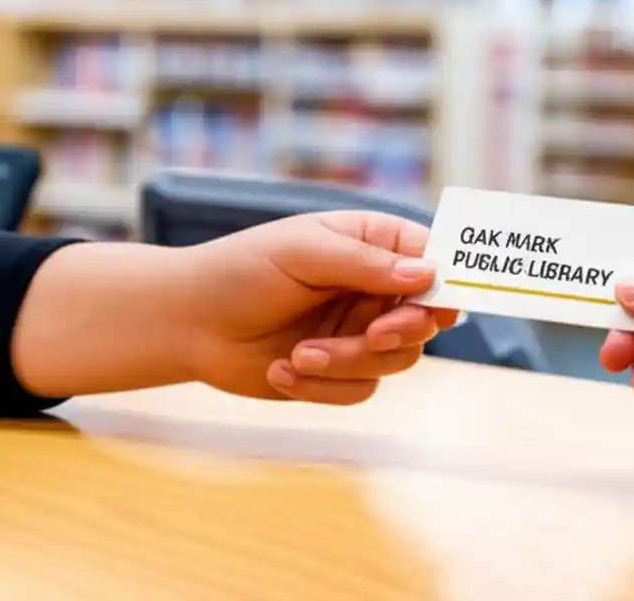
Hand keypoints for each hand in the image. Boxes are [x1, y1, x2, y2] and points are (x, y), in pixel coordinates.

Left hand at [182, 211, 457, 403]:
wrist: (188, 323)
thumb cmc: (242, 271)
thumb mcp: (304, 253)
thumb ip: (366, 264)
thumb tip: (427, 275)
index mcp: (373, 244)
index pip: (433, 260)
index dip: (445, 284)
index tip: (439, 305)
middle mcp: (374, 289)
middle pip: (426, 318)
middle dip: (400, 330)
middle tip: (372, 334)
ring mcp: (359, 332)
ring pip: (396, 360)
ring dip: (348, 362)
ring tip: (300, 354)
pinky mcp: (339, 372)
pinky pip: (360, 389)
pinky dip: (322, 386)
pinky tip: (282, 370)